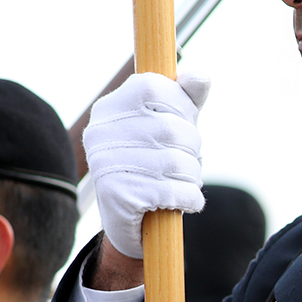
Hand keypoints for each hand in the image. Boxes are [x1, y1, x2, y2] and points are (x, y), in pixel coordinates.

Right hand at [84, 71, 210, 259]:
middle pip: (173, 129)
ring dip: (192, 176)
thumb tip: (200, 77)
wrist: (129, 224)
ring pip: (177, 162)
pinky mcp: (119, 198)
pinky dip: (190, 199)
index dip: (181, 104)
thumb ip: (185, 100)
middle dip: (193, 149)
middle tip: (186, 163)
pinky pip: (174, 192)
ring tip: (183, 183)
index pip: (153, 86)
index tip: (184, 123)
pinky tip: (184, 202)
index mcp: (109, 109)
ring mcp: (107, 165)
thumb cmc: (153, 166)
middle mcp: (101, 133)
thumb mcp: (169, 126)